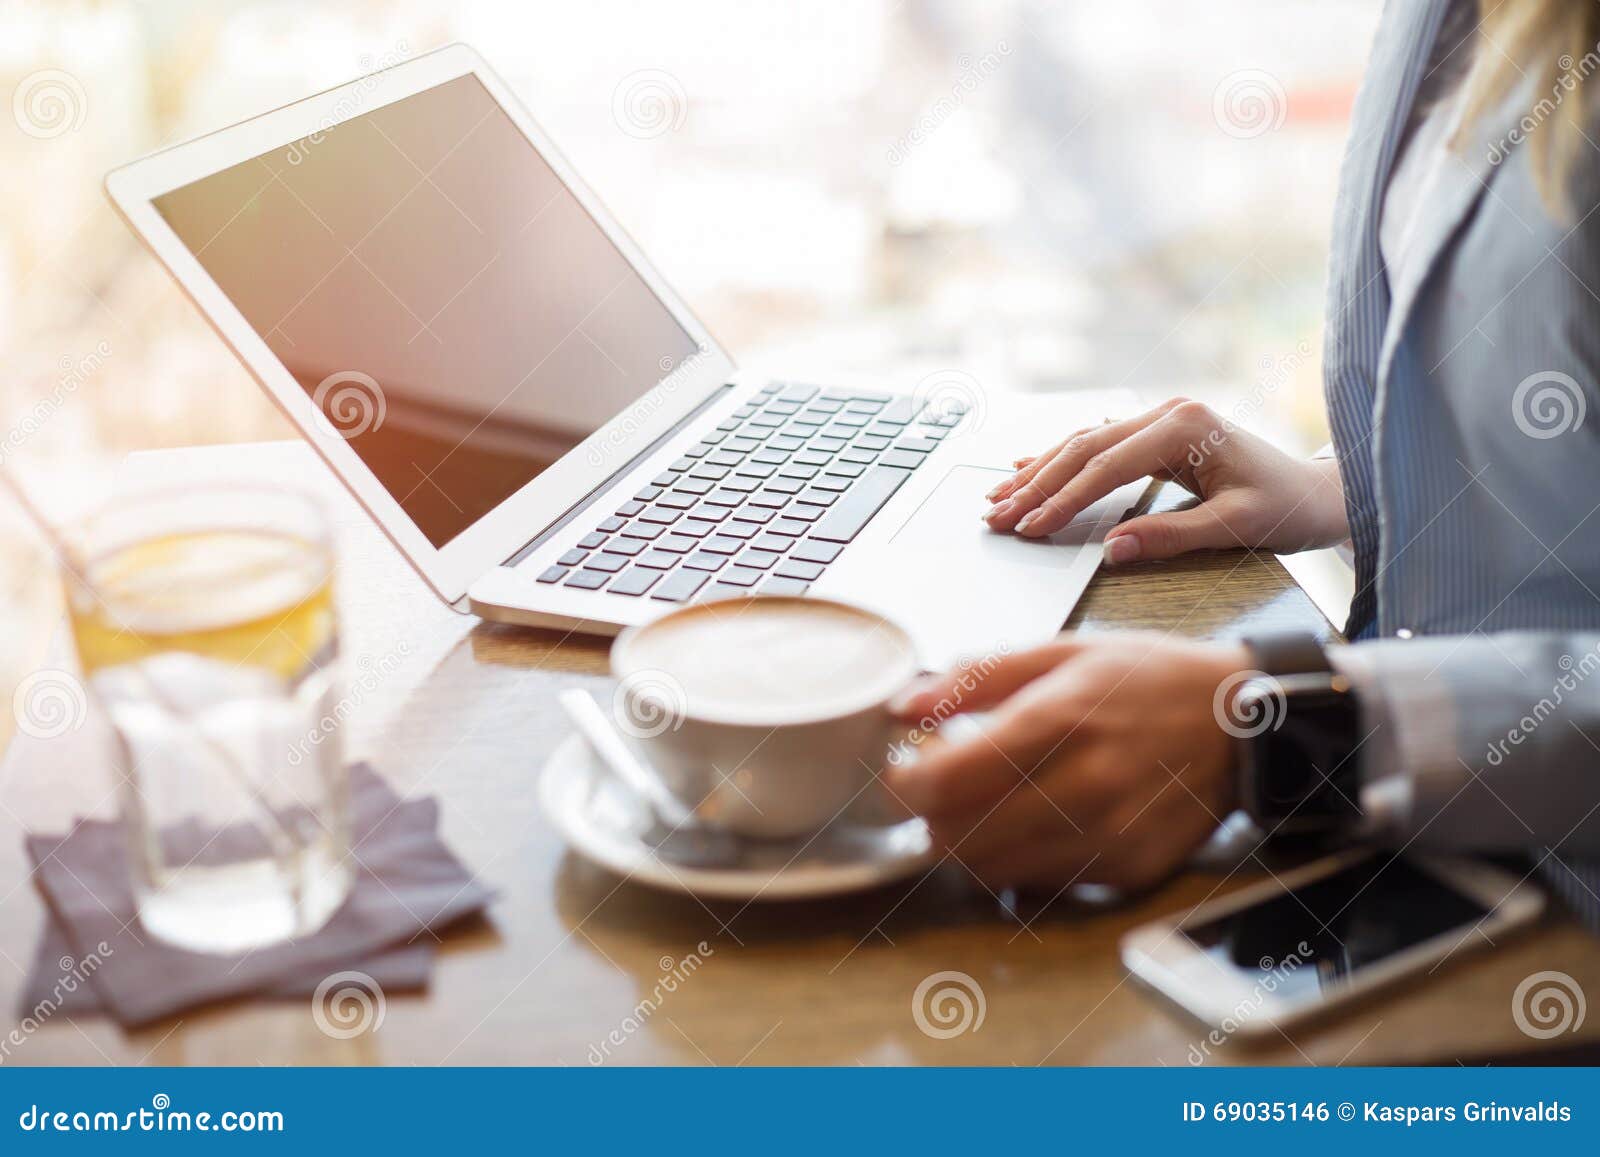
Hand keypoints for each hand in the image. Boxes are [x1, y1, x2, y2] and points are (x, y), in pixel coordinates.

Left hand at [885, 634, 1250, 892]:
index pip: (948, 781)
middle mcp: (1083, 788)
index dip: (905, 782)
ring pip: (990, 870)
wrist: (1243, 725)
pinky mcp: (1124, 872)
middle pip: (957, 837)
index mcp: (1060, 722)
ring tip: (982, 804)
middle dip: (929, 816)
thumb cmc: (1149, 680)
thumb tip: (905, 704)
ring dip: (967, 843)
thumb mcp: (1064, 652)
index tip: (903, 769)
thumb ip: (979, 676)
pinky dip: (1017, 859)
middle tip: (938, 788)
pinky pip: (1038, 883)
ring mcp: (1106, 839)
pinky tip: (1033, 820)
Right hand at [982, 398, 1348, 560]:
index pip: (1106, 467)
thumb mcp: (1234, 529)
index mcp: (1185, 427)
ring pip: (1083, 442)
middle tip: (996, 515)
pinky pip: (1098, 444)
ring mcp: (1161, 418)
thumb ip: (1172, 536)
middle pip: (1084, 447)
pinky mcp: (1158, 432)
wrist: (1317, 493)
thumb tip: (1113, 548)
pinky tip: (1027, 469)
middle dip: (1035, 484)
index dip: (1062, 499)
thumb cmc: (1285, 509)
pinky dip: (1060, 461)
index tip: (1028, 526)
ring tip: (999, 498)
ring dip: (1038, 471)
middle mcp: (1168, 413)